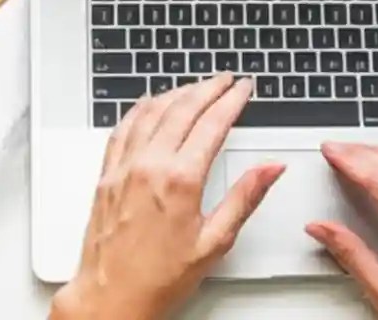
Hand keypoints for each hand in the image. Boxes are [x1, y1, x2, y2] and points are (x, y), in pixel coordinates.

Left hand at [51, 74, 285, 319]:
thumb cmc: (159, 278)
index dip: (232, 100)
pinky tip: (149, 104)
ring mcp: (124, 167)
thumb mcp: (215, 242)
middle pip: (182, 109)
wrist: (110, 296)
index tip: (244, 88)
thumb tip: (270, 169)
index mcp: (179, 181)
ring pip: (150, 112)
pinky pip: (122, 128)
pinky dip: (140, 109)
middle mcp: (148, 166)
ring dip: (176, 93)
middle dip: (207, 88)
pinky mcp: (106, 174)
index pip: (212, 124)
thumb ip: (244, 198)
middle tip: (225, 80)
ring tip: (194, 86)